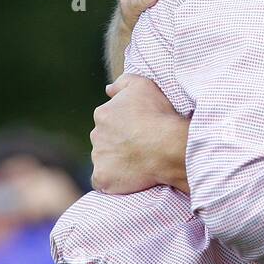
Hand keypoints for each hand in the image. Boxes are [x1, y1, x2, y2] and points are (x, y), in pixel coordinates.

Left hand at [90, 74, 189, 193]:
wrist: (168, 147)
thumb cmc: (158, 115)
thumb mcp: (144, 85)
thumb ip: (123, 82)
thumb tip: (108, 89)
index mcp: (103, 114)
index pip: (108, 120)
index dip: (126, 125)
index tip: (142, 129)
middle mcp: (95, 135)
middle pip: (105, 140)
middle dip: (118, 143)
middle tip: (141, 146)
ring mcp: (98, 159)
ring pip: (104, 160)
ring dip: (116, 161)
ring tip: (140, 162)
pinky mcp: (102, 179)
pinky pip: (103, 181)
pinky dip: (113, 180)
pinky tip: (130, 177)